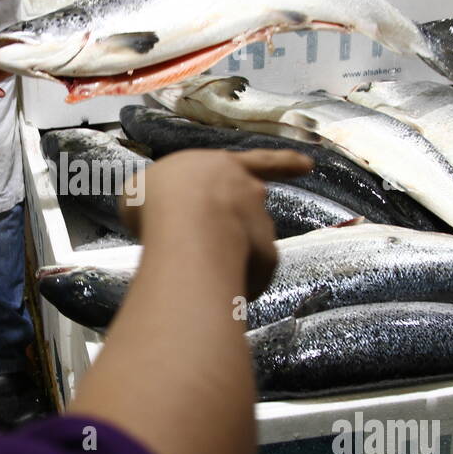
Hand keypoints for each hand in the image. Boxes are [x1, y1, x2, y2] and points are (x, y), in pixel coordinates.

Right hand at [119, 149, 314, 300]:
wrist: (184, 226)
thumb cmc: (159, 199)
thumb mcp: (144, 189)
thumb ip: (161, 197)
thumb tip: (160, 215)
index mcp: (222, 166)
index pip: (259, 161)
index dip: (284, 163)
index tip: (308, 165)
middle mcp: (248, 192)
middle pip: (253, 205)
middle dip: (242, 218)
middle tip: (217, 235)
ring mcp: (261, 224)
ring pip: (250, 241)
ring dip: (230, 254)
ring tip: (195, 268)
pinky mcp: (266, 258)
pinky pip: (252, 274)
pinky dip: (236, 283)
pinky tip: (210, 291)